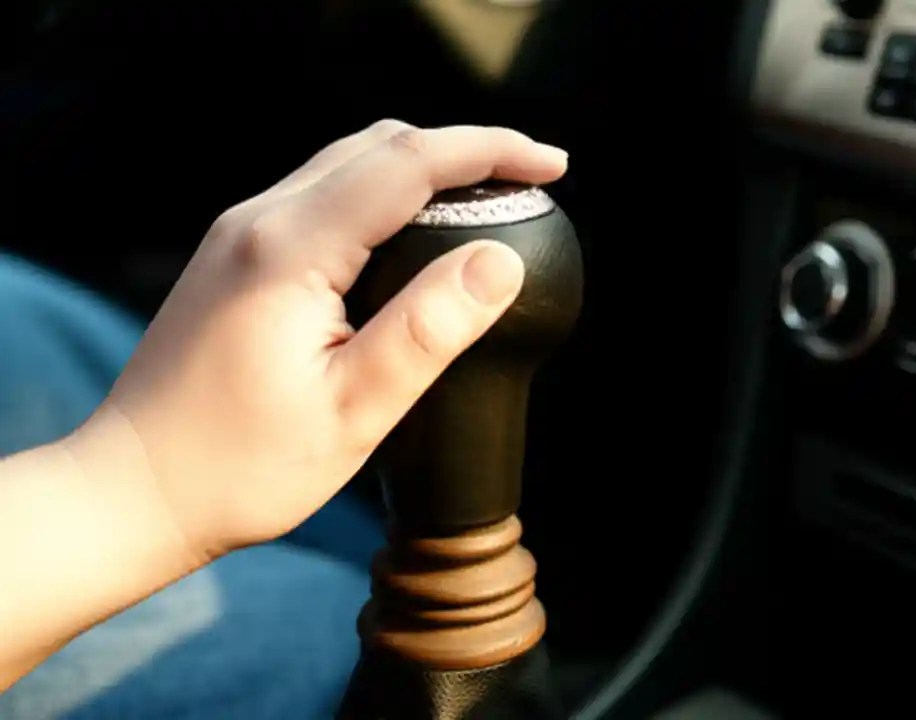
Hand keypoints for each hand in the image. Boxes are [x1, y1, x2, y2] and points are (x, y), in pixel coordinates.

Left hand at [77, 121, 568, 561]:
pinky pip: (322, 193)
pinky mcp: (235, 255)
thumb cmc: (240, 466)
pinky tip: (416, 226)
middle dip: (464, 148)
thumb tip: (500, 262)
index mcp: (289, 250)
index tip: (552, 165)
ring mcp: (240, 234)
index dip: (489, 152)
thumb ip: (429, 329)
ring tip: (488, 198)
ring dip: (424, 165)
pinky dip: (384, 190)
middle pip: (378, 145)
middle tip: (531, 178)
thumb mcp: (354, 409)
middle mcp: (257, 222)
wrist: (134, 488)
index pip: (407, 164)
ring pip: (348, 162)